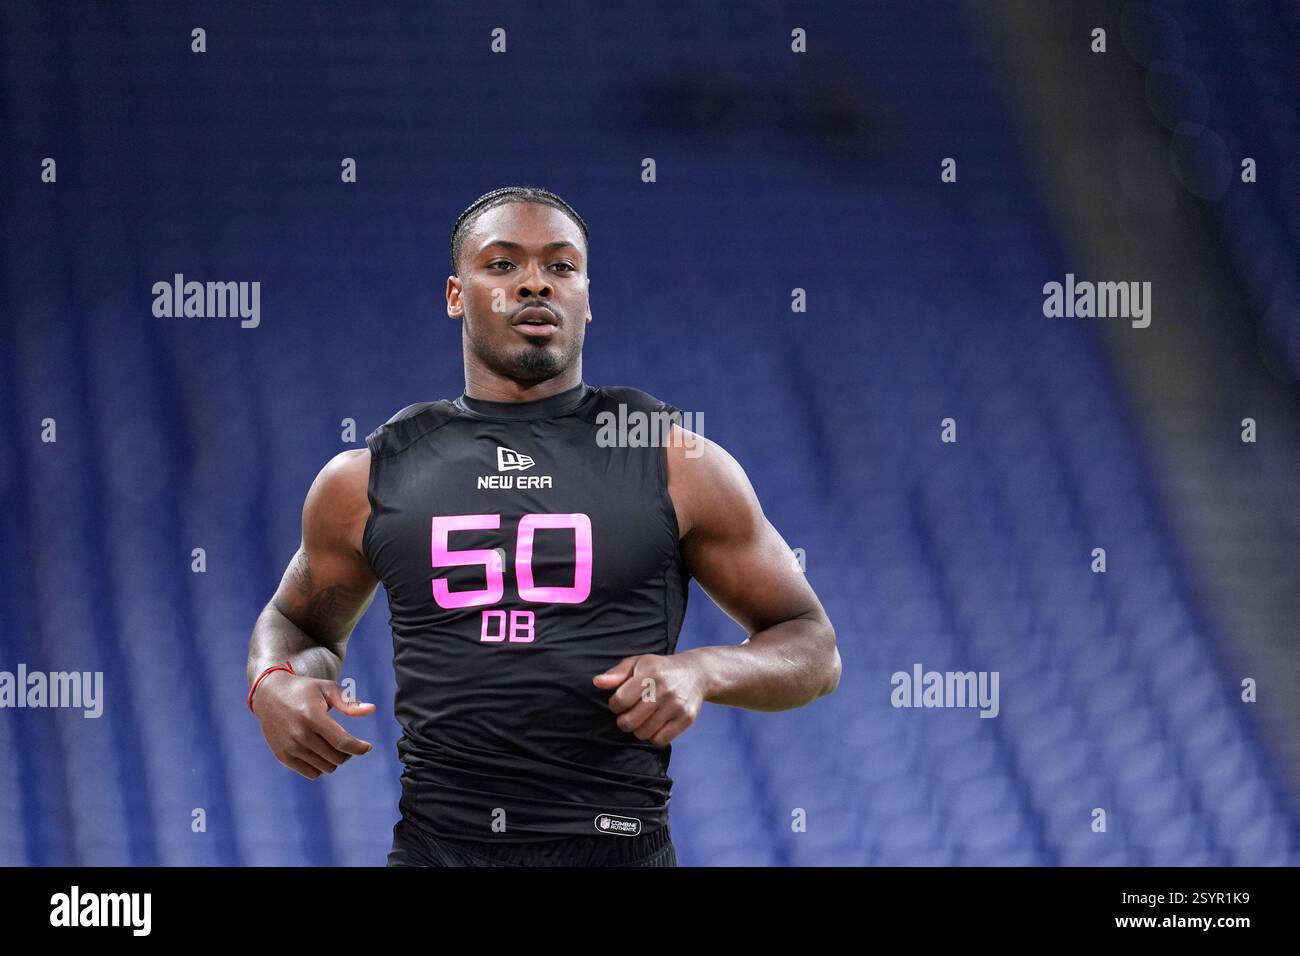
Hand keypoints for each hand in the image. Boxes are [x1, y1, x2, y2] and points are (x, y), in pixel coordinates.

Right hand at [252, 671, 374, 778]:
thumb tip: (372, 709)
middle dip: (348, 752)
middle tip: (346, 742)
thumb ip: (349, 702)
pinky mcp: (283, 756)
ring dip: (335, 759)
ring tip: (332, 745)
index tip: (368, 747)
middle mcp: (300, 734)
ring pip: (326, 767)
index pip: (342, 742)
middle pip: (336, 757)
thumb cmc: (304, 690)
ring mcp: (290, 748)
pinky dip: (321, 766)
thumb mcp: (327, 688)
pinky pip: (312, 773)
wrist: (269, 695)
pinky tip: (320, 752)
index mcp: (312, 716)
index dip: (359, 748)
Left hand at [593, 653, 705, 746]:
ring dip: (638, 730)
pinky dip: (653, 737)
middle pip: (630, 721)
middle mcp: (664, 690)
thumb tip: (597, 682)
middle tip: (629, 715)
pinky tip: (654, 725)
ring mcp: (676, 706)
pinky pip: (660, 740)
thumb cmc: (660, 669)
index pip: (620, 701)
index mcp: (649, 673)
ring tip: (642, 719)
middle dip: (624, 721)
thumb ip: (617, 673)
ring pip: (644, 733)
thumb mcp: (638, 663)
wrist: (696, 673)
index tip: (619, 703)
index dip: (614, 705)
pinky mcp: (686, 719)